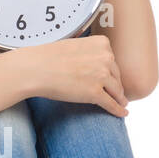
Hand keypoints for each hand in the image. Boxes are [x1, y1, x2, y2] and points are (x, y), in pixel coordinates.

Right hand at [13, 35, 128, 116]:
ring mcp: (101, 76)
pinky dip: (118, 110)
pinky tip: (123, 113)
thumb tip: (98, 66)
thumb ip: (90, 52)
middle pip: (116, 75)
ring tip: (122, 103)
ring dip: (119, 98)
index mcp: (102, 43)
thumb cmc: (48, 57)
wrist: (35, 68)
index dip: (111, 71)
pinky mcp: (95, 93)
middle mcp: (106, 58)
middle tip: (117, 93)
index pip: (112, 60)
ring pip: (117, 91)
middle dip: (115, 84)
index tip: (110, 78)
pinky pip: (111, 104)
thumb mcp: (75, 45)